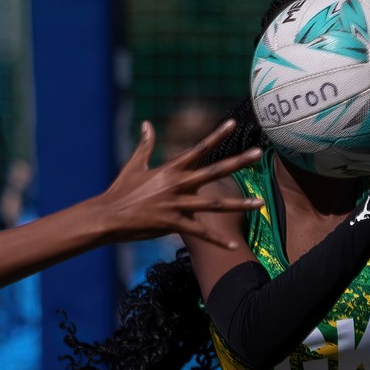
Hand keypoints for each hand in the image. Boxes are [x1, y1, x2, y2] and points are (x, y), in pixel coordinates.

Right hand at [98, 120, 264, 249]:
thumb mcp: (134, 165)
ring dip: (239, 204)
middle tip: (259, 153)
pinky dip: (218, 240)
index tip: (233, 124)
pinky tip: (234, 246)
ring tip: (260, 203)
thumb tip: (147, 124)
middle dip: (238, 161)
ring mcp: (177, 205)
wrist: (108, 216)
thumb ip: (145, 145)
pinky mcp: (173, 224)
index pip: (199, 149)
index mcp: (170, 170)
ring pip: (215, 205)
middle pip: (214, 171)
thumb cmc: (120, 191)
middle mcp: (177, 185)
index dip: (216, 135)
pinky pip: (201, 234)